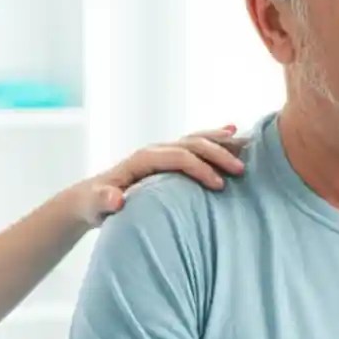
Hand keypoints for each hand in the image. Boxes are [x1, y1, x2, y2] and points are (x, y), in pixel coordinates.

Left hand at [75, 125, 246, 225]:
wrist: (89, 198)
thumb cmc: (93, 204)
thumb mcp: (94, 205)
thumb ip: (104, 201)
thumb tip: (116, 198)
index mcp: (143, 160)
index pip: (178, 157)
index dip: (200, 168)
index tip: (220, 186)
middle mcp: (154, 151)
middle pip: (192, 144)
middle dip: (218, 153)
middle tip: (242, 170)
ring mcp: (162, 152)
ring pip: (197, 139)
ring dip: (221, 141)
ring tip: (249, 143)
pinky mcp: (167, 158)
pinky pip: (195, 144)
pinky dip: (215, 137)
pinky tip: (234, 132)